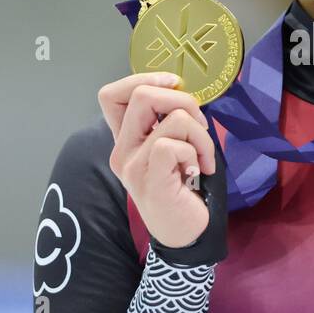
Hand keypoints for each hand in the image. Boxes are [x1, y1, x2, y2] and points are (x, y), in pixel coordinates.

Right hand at [97, 71, 217, 248]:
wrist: (184, 234)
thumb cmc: (183, 189)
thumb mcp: (172, 149)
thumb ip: (168, 123)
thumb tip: (183, 93)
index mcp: (126, 139)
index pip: (111, 94)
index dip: (143, 78)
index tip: (174, 85)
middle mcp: (122, 150)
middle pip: (141, 95)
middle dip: (183, 101)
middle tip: (200, 126)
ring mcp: (133, 165)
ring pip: (172, 119)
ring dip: (201, 134)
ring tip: (203, 157)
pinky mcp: (149, 179)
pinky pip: (173, 145)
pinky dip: (195, 152)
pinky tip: (198, 170)